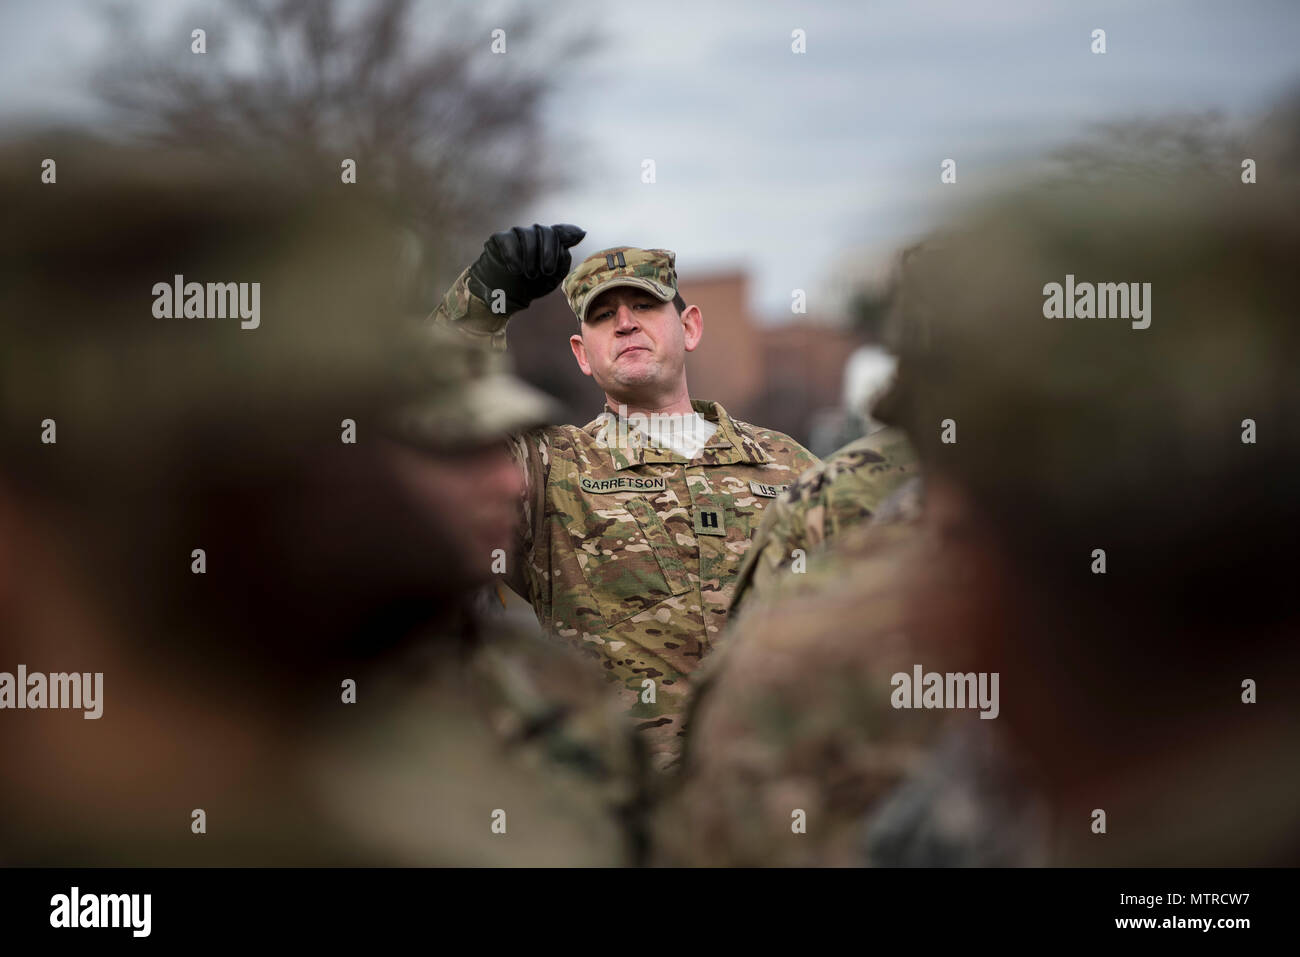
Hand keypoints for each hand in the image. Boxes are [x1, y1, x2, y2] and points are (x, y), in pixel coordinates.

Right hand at [466, 223, 585, 312]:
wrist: (504, 297)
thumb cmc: (530, 287)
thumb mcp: (551, 279)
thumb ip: (562, 263)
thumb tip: (565, 249)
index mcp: (548, 243)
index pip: (561, 232)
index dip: (570, 232)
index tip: (580, 234)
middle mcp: (533, 235)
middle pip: (546, 231)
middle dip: (549, 252)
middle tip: (546, 271)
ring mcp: (516, 235)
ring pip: (528, 235)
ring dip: (531, 256)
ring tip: (530, 274)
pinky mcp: (500, 238)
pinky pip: (509, 240)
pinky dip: (513, 255)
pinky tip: (516, 269)